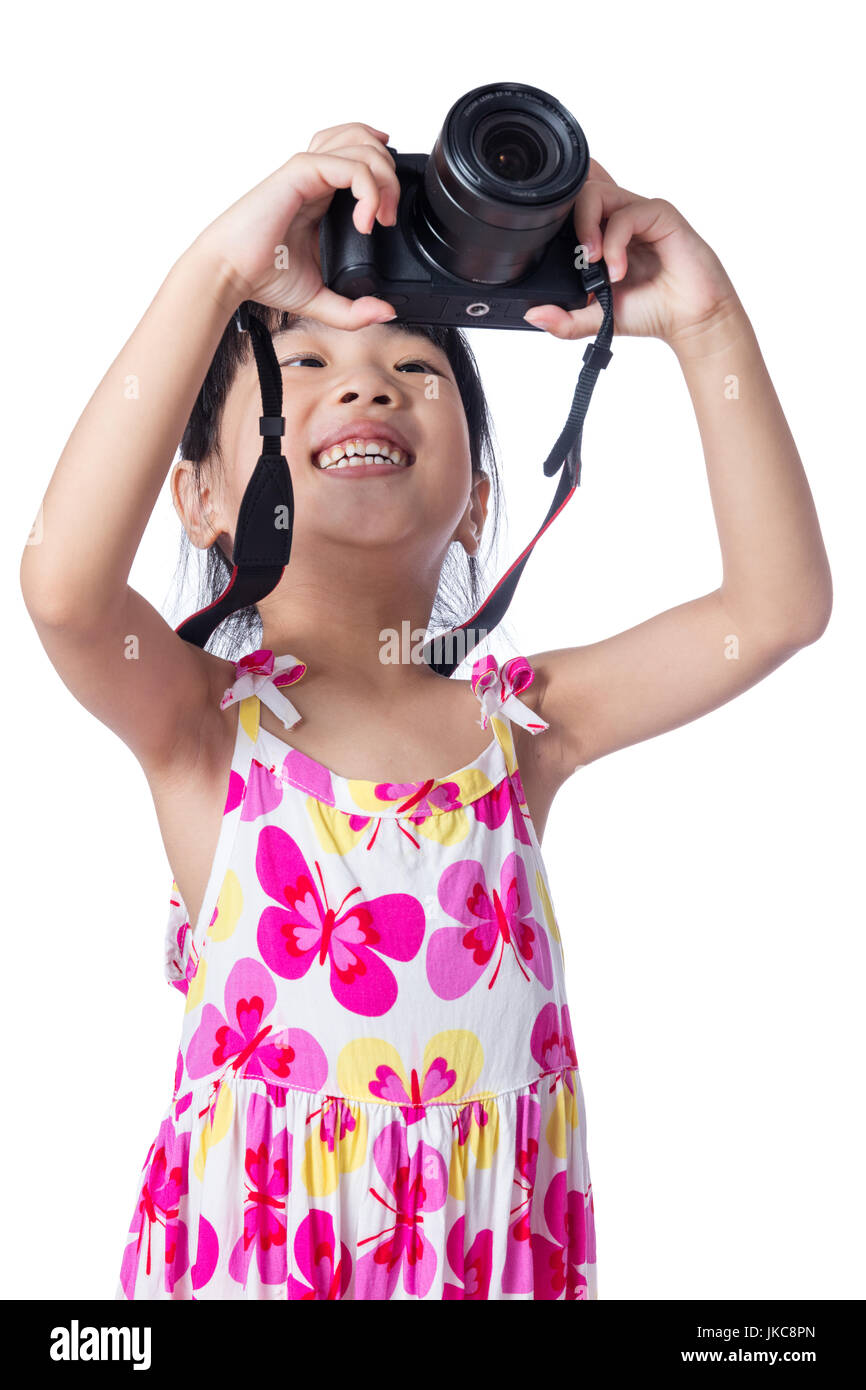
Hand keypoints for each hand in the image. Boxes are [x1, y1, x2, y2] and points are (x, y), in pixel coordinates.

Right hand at [190, 122, 399, 327]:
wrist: (230, 273)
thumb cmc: (263, 276)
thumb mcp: (321, 298)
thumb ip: (354, 309)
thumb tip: (387, 312)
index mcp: (322, 193)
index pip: (361, 155)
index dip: (386, 173)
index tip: (388, 217)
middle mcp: (317, 176)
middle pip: (367, 141)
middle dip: (392, 175)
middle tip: (388, 218)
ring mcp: (309, 171)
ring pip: (362, 143)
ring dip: (386, 178)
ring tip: (381, 216)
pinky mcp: (301, 172)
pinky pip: (351, 166)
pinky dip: (369, 191)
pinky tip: (364, 222)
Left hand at [523, 159, 741, 348]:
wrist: (690, 319)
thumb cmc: (651, 310)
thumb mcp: (597, 318)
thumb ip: (565, 319)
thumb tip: (532, 315)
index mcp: (602, 233)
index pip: (573, 200)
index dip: (556, 207)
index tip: (545, 239)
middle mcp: (618, 217)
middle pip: (578, 188)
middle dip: (566, 218)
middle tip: (575, 257)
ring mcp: (638, 212)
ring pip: (597, 192)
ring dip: (586, 227)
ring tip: (592, 262)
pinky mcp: (659, 214)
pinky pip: (627, 214)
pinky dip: (615, 243)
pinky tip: (617, 272)